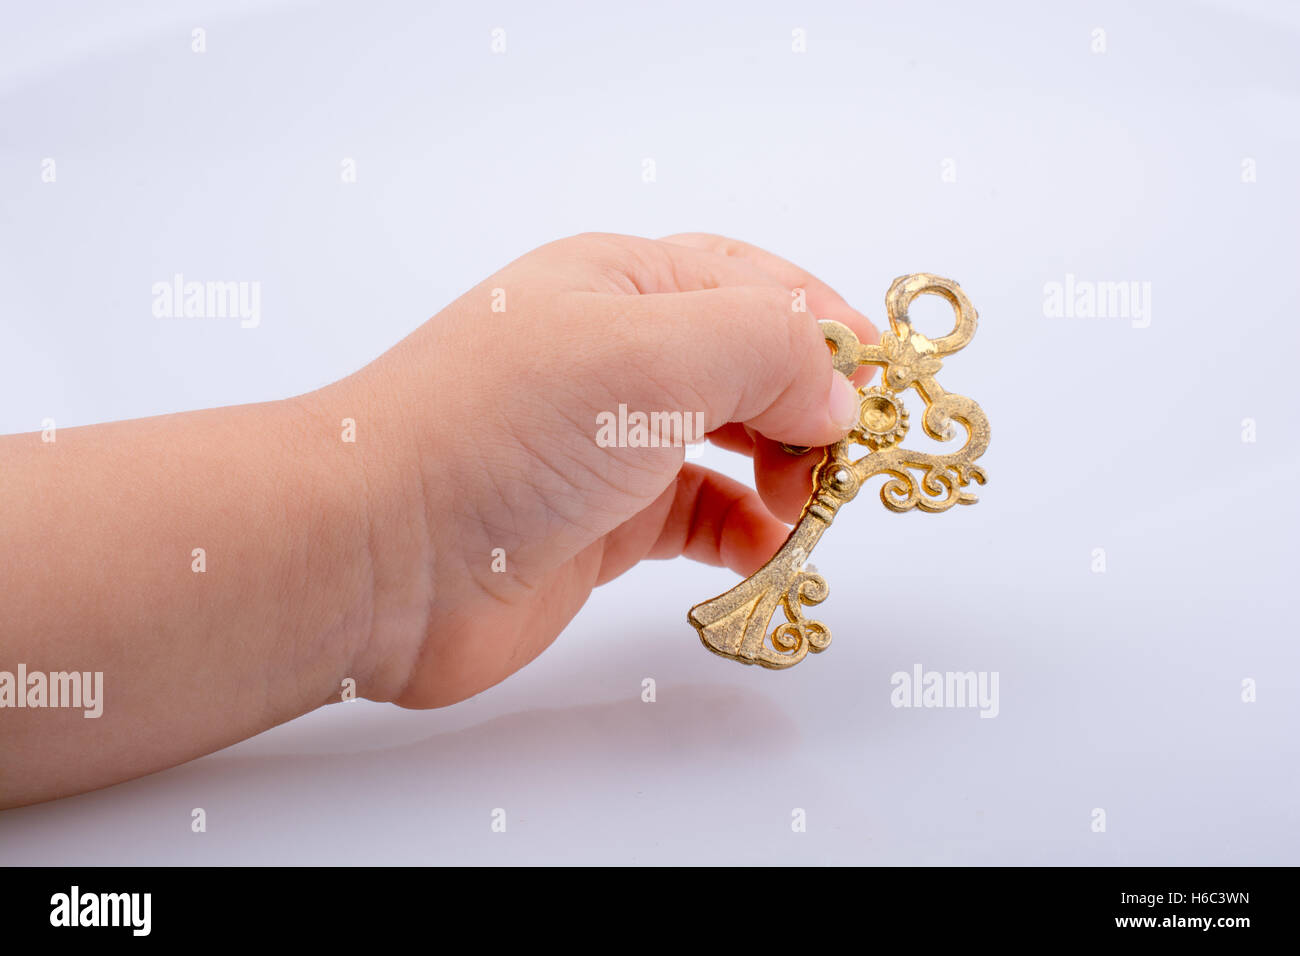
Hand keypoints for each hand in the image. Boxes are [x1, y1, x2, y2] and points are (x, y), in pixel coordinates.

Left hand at [336, 233, 878, 706]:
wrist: (381, 554)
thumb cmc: (502, 430)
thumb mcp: (653, 353)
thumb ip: (768, 350)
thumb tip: (836, 395)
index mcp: (624, 284)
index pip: (756, 285)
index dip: (830, 327)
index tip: (889, 383)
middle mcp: (618, 357)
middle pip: (752, 365)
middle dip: (814, 405)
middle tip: (850, 458)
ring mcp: (609, 444)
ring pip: (733, 445)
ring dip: (787, 470)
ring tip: (809, 505)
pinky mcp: (602, 526)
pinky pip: (701, 517)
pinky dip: (745, 529)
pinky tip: (763, 546)